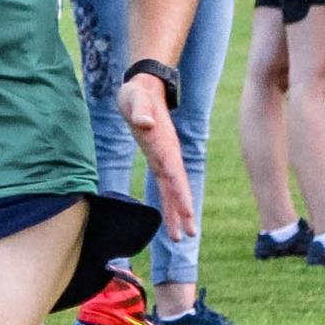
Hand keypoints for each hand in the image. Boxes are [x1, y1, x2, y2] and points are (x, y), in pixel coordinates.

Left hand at [118, 73, 195, 241]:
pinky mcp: (159, 160)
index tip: (188, 212)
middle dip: (184, 211)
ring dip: (177, 213)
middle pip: (178, 187)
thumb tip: (144, 124)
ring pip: (174, 190)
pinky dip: (169, 203)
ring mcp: (165, 158)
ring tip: (182, 238)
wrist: (144, 87)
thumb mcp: (135, 98)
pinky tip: (171, 220)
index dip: (181, 193)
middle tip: (189, 235)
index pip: (174, 172)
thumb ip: (140, 110)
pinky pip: (165, 186)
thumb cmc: (138, 93)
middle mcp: (168, 154)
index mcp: (164, 143)